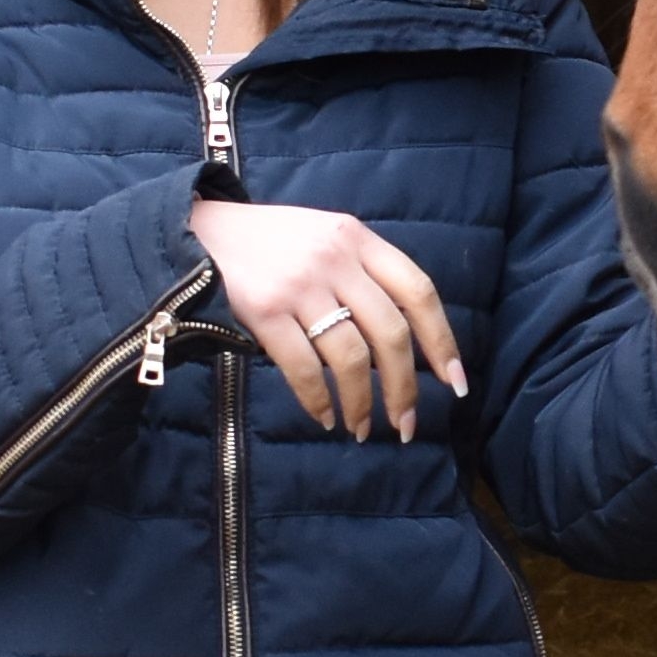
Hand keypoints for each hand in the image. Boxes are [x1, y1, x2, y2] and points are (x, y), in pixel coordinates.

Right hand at [190, 199, 462, 439]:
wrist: (201, 228)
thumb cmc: (273, 243)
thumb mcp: (327, 237)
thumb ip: (363, 273)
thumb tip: (403, 346)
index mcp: (357, 238)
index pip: (418, 291)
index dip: (442, 341)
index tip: (454, 382)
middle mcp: (334, 258)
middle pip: (390, 333)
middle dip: (405, 388)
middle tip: (406, 424)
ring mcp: (298, 284)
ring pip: (350, 357)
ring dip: (361, 402)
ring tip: (361, 428)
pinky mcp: (262, 309)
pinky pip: (302, 368)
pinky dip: (318, 400)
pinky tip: (325, 417)